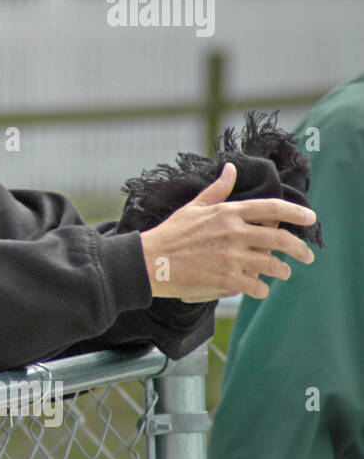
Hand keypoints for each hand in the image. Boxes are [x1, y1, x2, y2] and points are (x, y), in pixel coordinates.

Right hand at [139, 163, 315, 302]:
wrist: (148, 261)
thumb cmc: (169, 233)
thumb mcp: (193, 207)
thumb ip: (217, 190)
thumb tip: (230, 168)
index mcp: (227, 212)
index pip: (272, 209)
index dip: (297, 212)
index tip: (311, 218)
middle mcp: (233, 233)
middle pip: (280, 240)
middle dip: (300, 249)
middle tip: (306, 256)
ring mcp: (230, 257)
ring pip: (272, 265)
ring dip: (282, 271)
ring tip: (283, 273)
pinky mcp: (225, 279)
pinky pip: (256, 286)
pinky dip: (261, 289)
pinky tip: (259, 289)